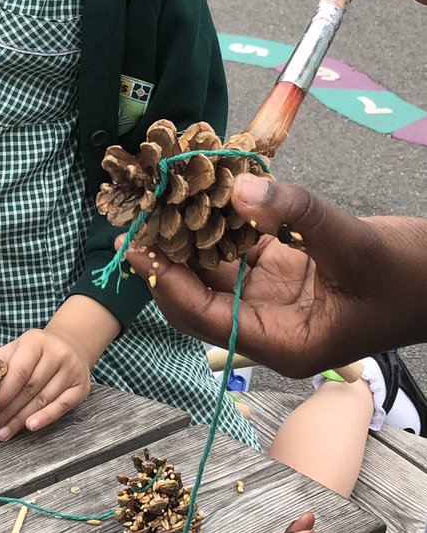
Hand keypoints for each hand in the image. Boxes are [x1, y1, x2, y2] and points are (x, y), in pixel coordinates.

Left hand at [0, 325, 90, 441]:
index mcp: (36, 341)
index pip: (18, 372)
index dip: (2, 393)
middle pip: (29, 389)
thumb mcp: (17, 348)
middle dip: (7, 411)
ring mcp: (72, 370)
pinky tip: (29, 427)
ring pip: (43, 400)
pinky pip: (62, 407)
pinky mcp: (81, 387)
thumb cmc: (35, 351)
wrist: (70, 345)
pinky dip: (45, 418)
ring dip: (20, 420)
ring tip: (3, 433)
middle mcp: (57, 353)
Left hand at [120, 174, 426, 376]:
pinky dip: (221, 222)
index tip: (135, 244)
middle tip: (133, 220)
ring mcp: (278, 298)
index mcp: (285, 344)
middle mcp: (273, 326)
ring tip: (156, 202)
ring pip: (216, 271)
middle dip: (167, 259)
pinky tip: (199, 194)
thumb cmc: (414, 277)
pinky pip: (240, 249)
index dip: (167, 280)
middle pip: (201, 296)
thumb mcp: (355, 244)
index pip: (206, 316)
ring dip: (189, 238)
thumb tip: (237, 188)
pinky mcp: (286, 271)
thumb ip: (296, 216)